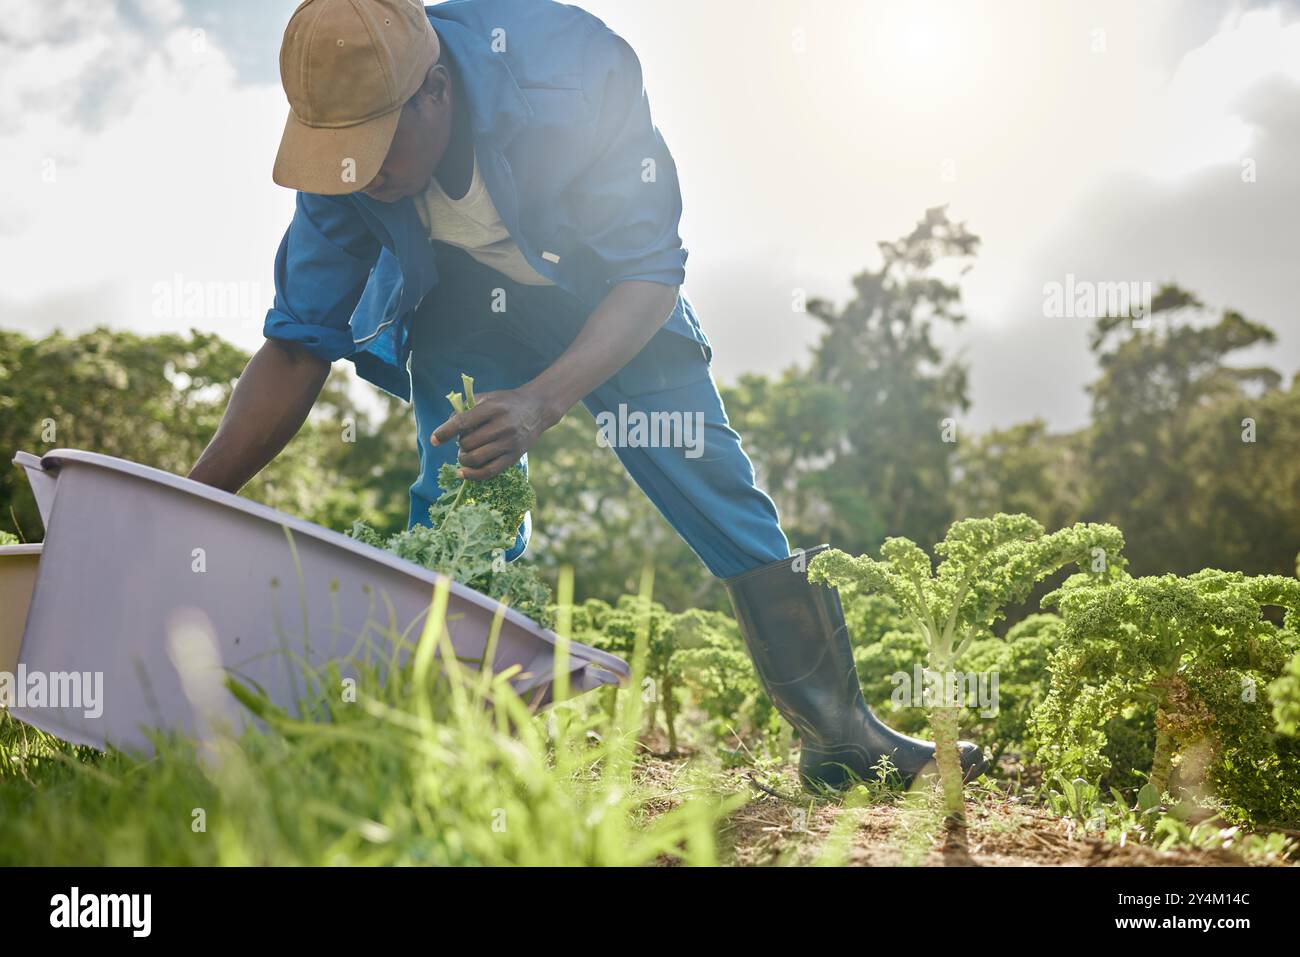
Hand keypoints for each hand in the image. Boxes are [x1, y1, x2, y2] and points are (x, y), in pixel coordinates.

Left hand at [431, 386, 557, 479]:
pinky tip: (463, 473)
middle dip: (459, 444)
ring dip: (463, 459)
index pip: (463, 422)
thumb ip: (465, 409)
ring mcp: (509, 443)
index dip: (445, 432)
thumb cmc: (506, 402)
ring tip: (465, 453)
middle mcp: (503, 426)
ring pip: (475, 459)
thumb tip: (445, 429)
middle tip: (463, 441)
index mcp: (493, 408)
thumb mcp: (487, 397)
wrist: (537, 409)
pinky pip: (489, 472)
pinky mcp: (514, 457)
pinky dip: (472, 475)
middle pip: (468, 443)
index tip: (434, 440)